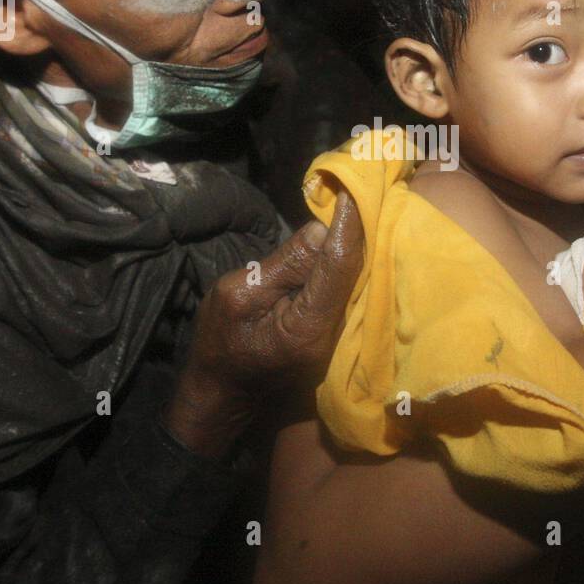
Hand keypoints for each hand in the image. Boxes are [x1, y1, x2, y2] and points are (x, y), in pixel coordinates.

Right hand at [163, 191, 363, 449]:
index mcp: (309, 327)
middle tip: (363, 186)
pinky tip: (347, 239)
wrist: (222, 396)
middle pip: (359, 272)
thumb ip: (283, 265)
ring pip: (359, 281)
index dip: (349, 224)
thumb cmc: (220, 345)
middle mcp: (335, 335)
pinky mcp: (337, 337)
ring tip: (359, 202)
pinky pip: (351, 292)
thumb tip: (322, 229)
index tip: (353, 188)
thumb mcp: (236, 296)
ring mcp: (340, 340)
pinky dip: (350, 263)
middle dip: (362, 228)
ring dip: (359, 243)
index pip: (341, 265)